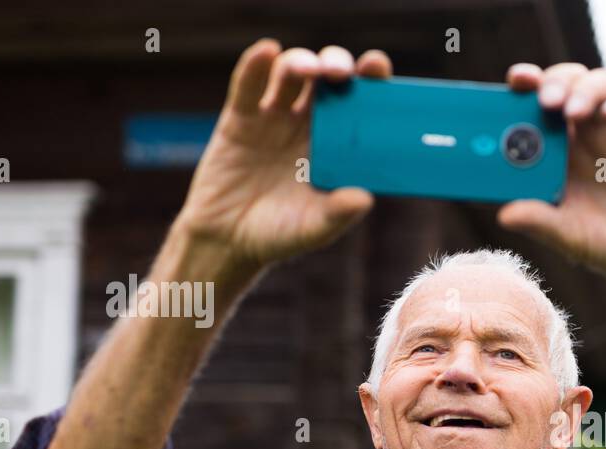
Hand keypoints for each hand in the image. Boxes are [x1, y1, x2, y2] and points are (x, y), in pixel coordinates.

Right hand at [174, 40, 390, 269]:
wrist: (228, 240)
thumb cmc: (281, 234)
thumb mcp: (315, 229)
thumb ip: (339, 214)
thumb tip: (365, 199)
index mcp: (336, 145)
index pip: (359, 104)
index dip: (370, 81)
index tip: (377, 66)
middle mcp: (308, 124)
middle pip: (327, 79)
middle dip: (337, 65)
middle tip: (343, 72)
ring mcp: (274, 118)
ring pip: (290, 74)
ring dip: (301, 63)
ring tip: (308, 69)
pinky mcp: (240, 119)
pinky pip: (248, 85)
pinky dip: (256, 65)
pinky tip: (267, 51)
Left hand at [499, 63, 605, 290]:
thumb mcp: (564, 235)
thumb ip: (537, 220)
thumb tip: (503, 214)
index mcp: (561, 149)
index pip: (539, 101)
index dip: (528, 84)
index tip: (515, 81)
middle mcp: (589, 134)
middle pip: (570, 82)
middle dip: (555, 81)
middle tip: (546, 101)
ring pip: (604, 83)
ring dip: (586, 88)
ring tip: (573, 111)